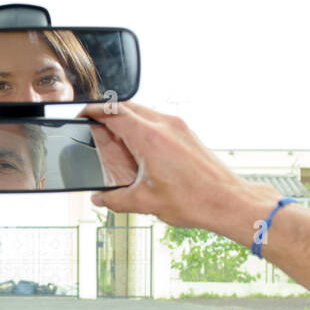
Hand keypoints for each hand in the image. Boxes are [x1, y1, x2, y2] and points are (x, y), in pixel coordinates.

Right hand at [77, 102, 277, 236]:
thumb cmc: (195, 200)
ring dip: (127, 119)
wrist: (227, 201)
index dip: (93, 110)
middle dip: (107, 112)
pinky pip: (158, 120)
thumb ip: (116, 199)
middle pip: (128, 106)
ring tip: (116, 138)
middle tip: (94, 125)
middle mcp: (165, 126)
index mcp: (150, 138)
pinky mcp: (187, 133)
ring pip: (144, 111)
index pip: (113, 112)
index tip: (82, 113)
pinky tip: (140, 147)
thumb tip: (100, 199)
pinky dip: (143, 126)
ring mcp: (178, 127)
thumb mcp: (146, 203)